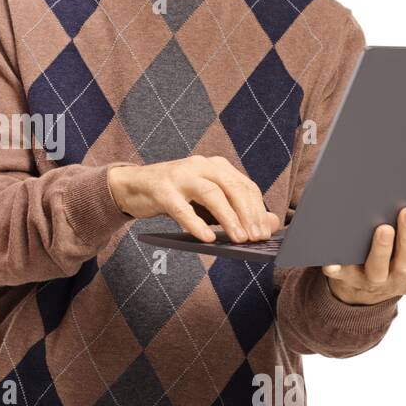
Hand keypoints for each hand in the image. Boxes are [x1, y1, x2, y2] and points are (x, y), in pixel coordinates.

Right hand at [107, 155, 280, 242]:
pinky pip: (182, 208)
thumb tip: (272, 224)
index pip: (245, 186)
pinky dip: (196, 224)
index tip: (266, 233)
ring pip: (211, 194)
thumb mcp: (209, 202)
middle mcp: (200, 165)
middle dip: (248, 214)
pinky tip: (207, 239)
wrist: (133, 186)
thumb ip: (239, 210)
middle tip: (256, 238)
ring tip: (239, 239)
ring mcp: (180, 175)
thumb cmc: (175, 195)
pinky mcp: (162, 189)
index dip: (258, 210)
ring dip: (228, 218)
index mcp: (216, 166)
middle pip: (233, 188)